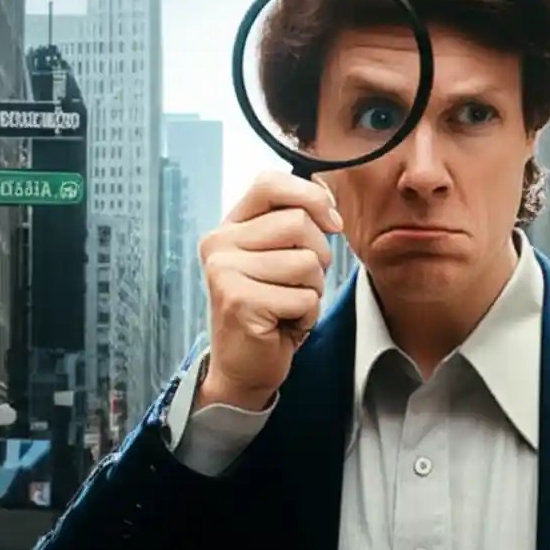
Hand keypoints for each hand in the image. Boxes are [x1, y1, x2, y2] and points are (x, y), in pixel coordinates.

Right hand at [197, 171, 341, 411]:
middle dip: (317, 256)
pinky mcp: (238, 302)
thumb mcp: (278, 257)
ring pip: (306, 261)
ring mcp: (225, 272)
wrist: (243, 366)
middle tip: (297, 284)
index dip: (310, 196)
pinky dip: (306, 315)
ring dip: (312, 290)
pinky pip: (304, 297)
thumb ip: (294, 223)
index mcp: (228, 226)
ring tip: (288, 305)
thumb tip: (329, 206)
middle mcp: (219, 244)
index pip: (269, 183)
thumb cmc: (268, 309)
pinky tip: (284, 325)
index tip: (331, 223)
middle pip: (298, 222)